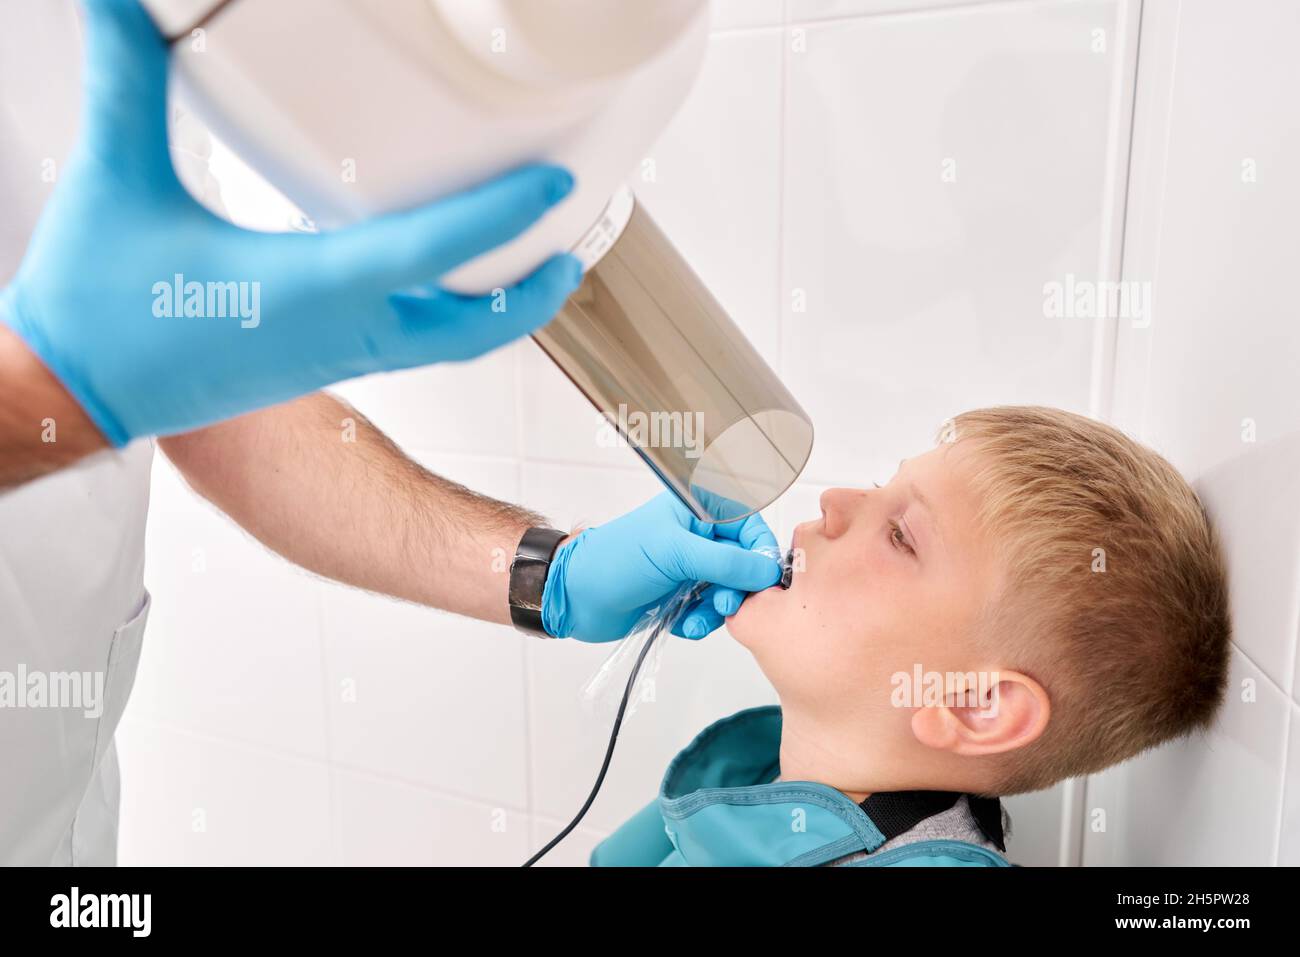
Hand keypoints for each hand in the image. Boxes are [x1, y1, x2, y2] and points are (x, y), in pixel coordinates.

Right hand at [0, 0, 581, 445]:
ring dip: (500, 311)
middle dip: (532, 295)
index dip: (503, 217)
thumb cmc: (100, 309)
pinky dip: (454, 316)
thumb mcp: (121, 181)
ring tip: (536, 266)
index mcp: (310, 291)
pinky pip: (415, 345)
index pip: (433, 252)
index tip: (556, 186)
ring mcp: (339, 357)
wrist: (79, 393)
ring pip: (449, 345)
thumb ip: (127, 83)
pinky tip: (448, 281)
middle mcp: (341, 333)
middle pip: (472, 331)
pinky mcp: (325, 364)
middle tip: (574, 248)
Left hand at [541, 493, 781, 641]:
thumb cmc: (615, 560)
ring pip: (729, 592)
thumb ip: (726, 562)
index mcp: (698, 510)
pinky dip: (701, 623)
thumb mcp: (674, 554)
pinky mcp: (681, 597)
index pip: (749, 524)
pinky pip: (709, 612)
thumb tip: (768, 570)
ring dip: (717, 612)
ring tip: (696, 621)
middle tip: (725, 605)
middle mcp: (698, 537)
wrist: (575, 596)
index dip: (760, 552)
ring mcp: (690, 568)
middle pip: (744, 563)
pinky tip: (682, 626)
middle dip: (738, 589)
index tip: (764, 579)